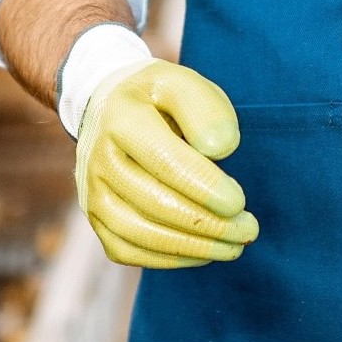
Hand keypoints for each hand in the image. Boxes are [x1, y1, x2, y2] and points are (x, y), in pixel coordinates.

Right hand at [75, 59, 259, 268]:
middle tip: (248, 229)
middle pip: (154, 202)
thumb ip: (206, 110)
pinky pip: (126, 250)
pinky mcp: (95, 217)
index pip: (164, 161)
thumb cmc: (158, 99)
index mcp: (122, 118)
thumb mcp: (183, 83)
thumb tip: (219, 150)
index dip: (204, 187)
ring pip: (138, 233)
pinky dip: (167, 258)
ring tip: (233, 247)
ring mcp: (92, 192)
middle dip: (207, 223)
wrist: (109, 108)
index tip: (238, 202)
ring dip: (191, 247)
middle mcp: (99, 158)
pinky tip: (203, 252)